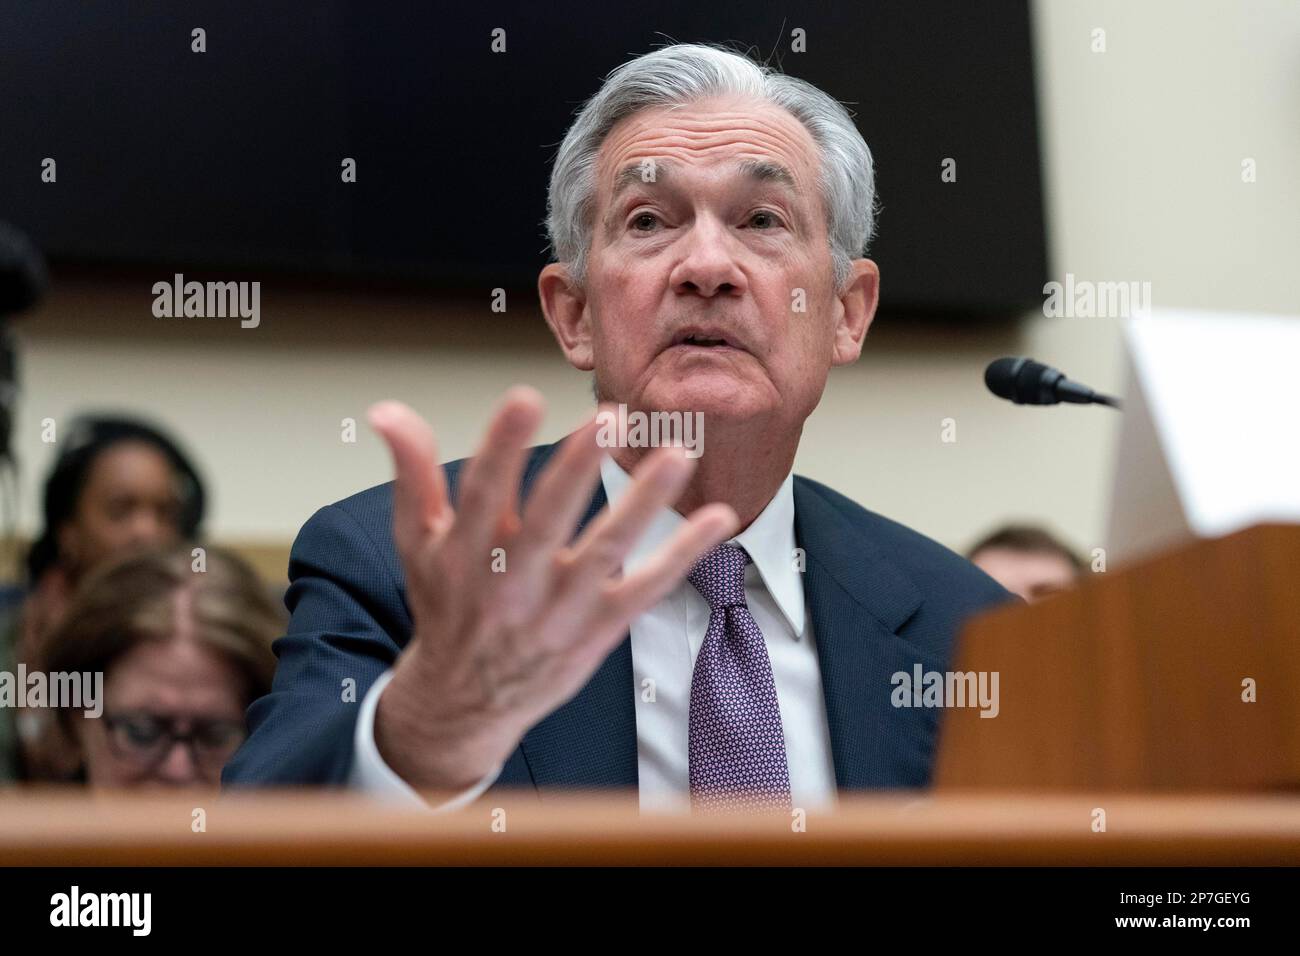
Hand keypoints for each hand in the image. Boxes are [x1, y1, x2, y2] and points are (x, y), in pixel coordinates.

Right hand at [368, 387, 737, 793]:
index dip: (500, 446)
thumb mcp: (418, 542)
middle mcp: (512, 582)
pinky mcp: (600, 627)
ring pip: (605, 550)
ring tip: (677, 456)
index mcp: (464, 554)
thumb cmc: (447, 606)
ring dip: (642, 503)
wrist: (467, 698)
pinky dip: (684, 555)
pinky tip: (716, 518)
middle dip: (576, 468)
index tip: (522, 396)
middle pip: (546, 520)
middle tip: (608, 417)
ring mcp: (561, 607)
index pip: (482, 493)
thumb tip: (386, 410)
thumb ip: (413, 473)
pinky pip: (647, 587)